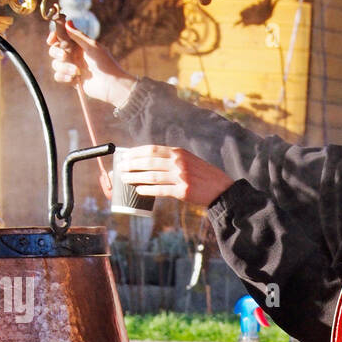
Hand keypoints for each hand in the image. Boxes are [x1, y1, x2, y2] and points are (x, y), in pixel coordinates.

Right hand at [47, 19, 135, 109]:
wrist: (112, 85)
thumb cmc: (106, 64)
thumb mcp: (92, 46)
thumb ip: (78, 35)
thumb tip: (67, 21)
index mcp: (78, 45)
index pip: (60, 37)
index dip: (54, 37)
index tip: (51, 40)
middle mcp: (73, 55)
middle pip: (54, 50)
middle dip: (57, 52)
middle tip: (65, 56)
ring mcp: (72, 67)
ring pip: (55, 64)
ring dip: (64, 67)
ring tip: (77, 72)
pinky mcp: (71, 79)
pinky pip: (58, 76)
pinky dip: (63, 77)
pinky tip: (73, 79)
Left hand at [116, 145, 234, 206]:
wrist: (221, 189)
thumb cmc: (203, 175)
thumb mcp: (189, 160)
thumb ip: (172, 158)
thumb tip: (150, 161)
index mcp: (179, 153)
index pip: (152, 150)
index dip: (136, 152)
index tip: (125, 155)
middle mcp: (179, 163)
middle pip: (149, 162)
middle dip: (131, 165)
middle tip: (120, 168)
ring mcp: (181, 177)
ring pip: (152, 176)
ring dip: (135, 177)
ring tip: (125, 179)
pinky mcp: (183, 192)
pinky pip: (160, 190)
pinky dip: (147, 190)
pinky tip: (139, 190)